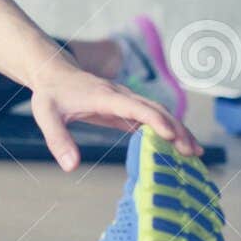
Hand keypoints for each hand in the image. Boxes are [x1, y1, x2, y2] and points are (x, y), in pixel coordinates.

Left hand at [29, 61, 202, 172]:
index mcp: (103, 96)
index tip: (170, 135)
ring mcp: (126, 101)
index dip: (153, 119)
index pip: (134, 106)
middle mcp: (120, 96)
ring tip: (194, 152)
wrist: (55, 74)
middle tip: (191, 152)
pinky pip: (152, 118)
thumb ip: (58, 140)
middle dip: (175, 129)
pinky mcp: (126, 108)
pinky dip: (168, 130)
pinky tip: (179, 147)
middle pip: (155, 109)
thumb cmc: (51, 95)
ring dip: (178, 129)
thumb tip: (70, 167)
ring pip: (159, 112)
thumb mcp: (45, 115)